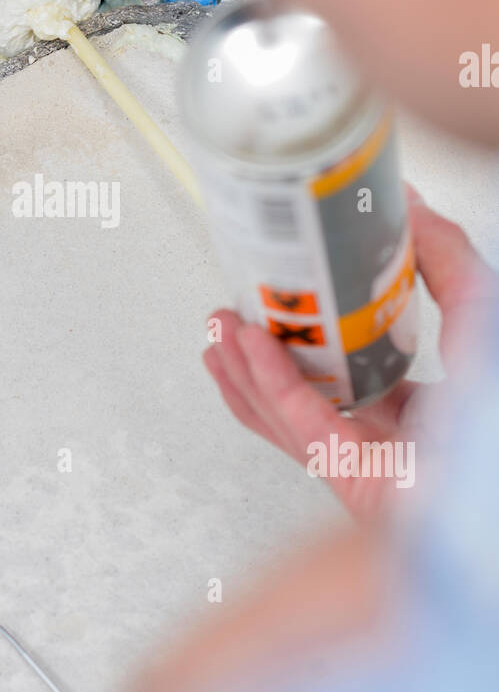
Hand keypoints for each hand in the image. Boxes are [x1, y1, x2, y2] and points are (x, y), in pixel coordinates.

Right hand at [203, 188, 496, 516]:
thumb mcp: (482, 309)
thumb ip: (448, 258)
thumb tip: (411, 206)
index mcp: (431, 415)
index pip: (359, 378)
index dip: (312, 343)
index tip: (284, 308)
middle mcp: (399, 445)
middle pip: (309, 403)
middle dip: (256, 362)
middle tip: (231, 320)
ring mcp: (376, 469)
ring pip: (292, 420)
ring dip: (246, 373)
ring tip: (219, 331)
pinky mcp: (359, 485)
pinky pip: (303, 429)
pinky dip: (268, 384)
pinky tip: (246, 346)